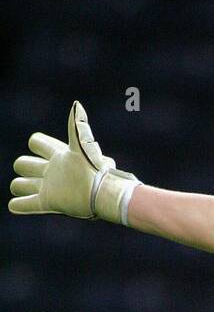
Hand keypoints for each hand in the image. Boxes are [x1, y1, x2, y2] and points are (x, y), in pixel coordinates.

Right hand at [9, 101, 138, 222]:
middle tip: (30, 170)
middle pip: (26, 165)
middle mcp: (52, 171)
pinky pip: (30, 204)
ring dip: (20, 186)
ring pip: (24, 185)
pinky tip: (12, 206)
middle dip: (23, 166)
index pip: (37, 143)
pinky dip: (20, 205)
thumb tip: (76, 105)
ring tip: (19, 188)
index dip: (35, 143)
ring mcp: (49, 188)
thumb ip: (77, 127)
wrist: (103, 195)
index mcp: (58, 155)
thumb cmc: (95, 169)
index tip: (38, 145)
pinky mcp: (49, 203)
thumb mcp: (83, 146)